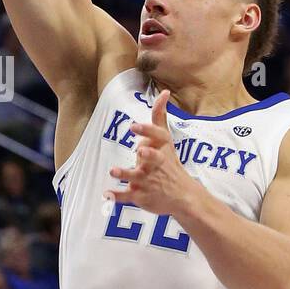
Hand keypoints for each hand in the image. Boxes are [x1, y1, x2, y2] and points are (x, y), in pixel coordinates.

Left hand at [104, 90, 196, 217]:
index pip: (158, 137)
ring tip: (113, 170)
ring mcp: (149, 181)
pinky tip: (106, 194)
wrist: (183, 197)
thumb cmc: (170, 163)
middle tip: (140, 152)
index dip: (147, 131)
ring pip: (136, 177)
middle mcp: (157, 165)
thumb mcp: (166, 140)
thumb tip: (163, 92)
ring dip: (125, 173)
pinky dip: (117, 196)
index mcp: (162, 150)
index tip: (134, 126)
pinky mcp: (141, 196)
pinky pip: (127, 196)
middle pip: (153, 158)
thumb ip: (160, 117)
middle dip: (148, 155)